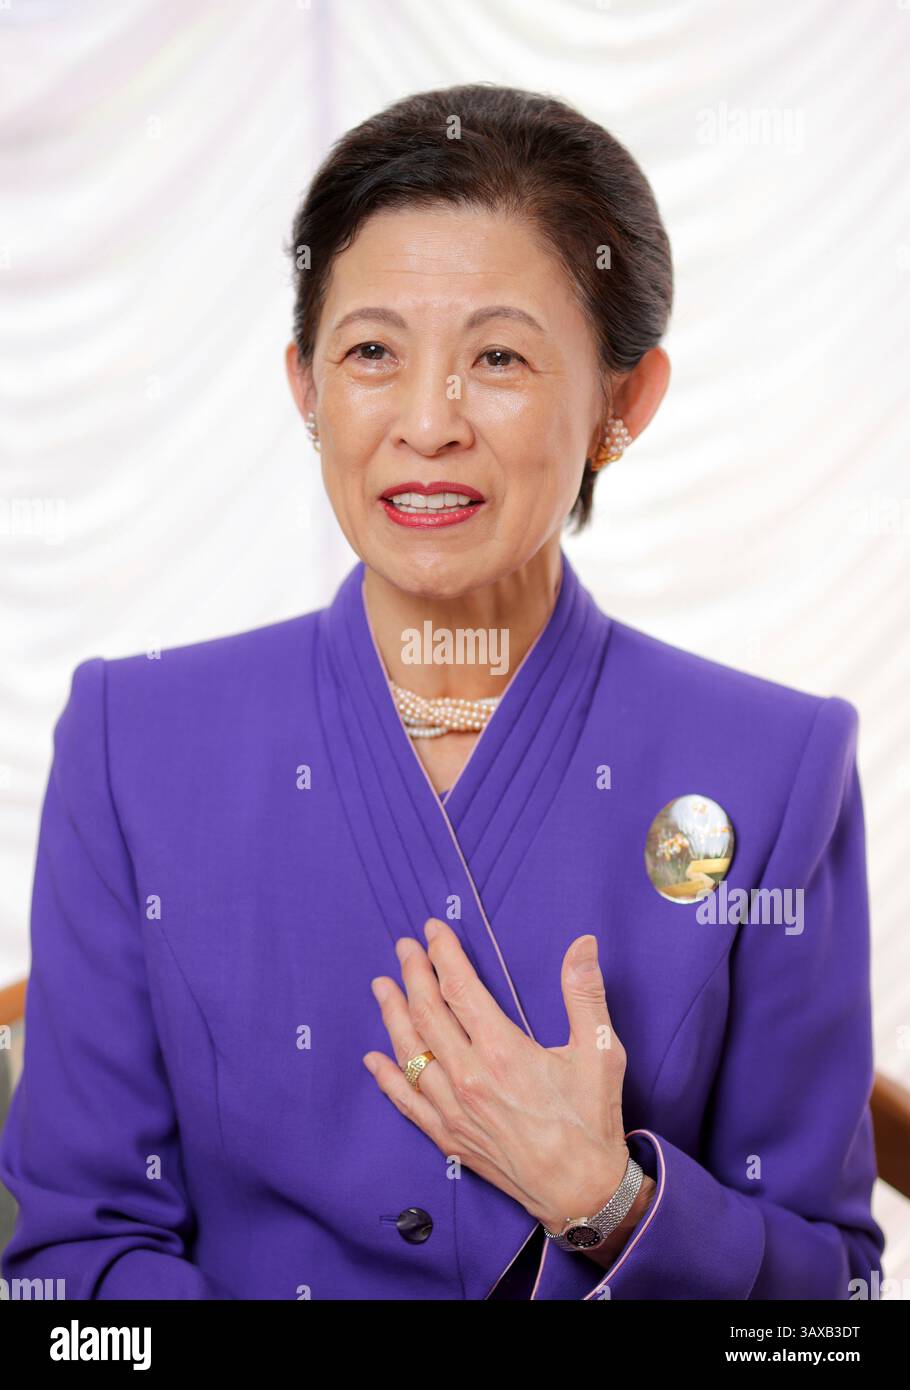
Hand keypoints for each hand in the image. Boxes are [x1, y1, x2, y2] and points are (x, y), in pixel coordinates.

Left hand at [363, 918, 630, 1232]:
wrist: (582, 1192)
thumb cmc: (592, 1120)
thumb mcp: (600, 1050)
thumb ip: (585, 993)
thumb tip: (583, 943)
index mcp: (502, 1050)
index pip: (460, 988)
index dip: (443, 954)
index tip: (433, 930)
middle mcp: (469, 1077)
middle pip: (427, 1014)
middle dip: (413, 974)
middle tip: (404, 947)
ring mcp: (453, 1109)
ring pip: (410, 1052)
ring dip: (392, 1015)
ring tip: (381, 986)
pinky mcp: (448, 1137)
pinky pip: (406, 1102)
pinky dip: (386, 1078)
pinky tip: (373, 1059)